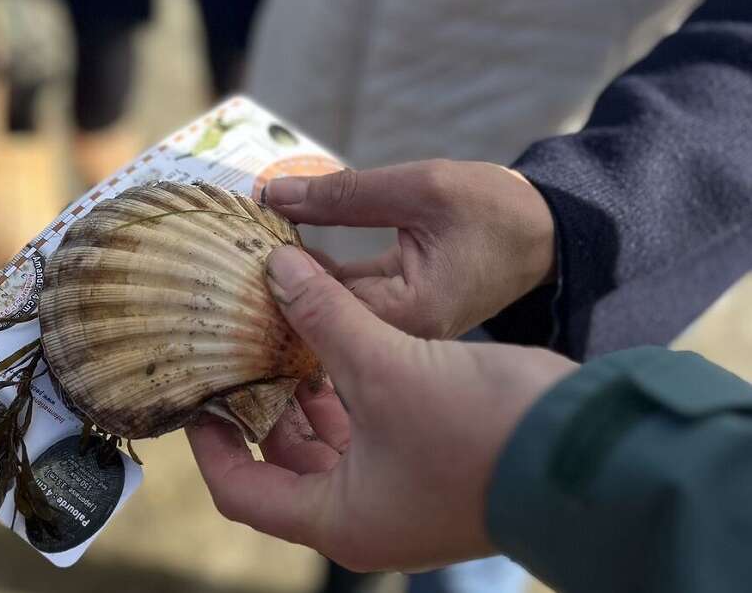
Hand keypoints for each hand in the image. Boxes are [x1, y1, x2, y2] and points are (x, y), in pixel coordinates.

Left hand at [186, 246, 576, 571]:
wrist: (590, 445)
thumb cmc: (484, 428)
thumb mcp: (387, 365)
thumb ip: (325, 316)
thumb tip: (277, 270)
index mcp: (339, 518)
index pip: (242, 492)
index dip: (210, 444)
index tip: (197, 397)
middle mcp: (364, 516)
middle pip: (284, 466)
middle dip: (264, 407)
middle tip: (243, 351)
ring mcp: (399, 495)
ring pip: (329, 447)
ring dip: (307, 395)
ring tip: (287, 336)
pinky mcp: (427, 468)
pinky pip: (367, 435)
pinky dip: (348, 395)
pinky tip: (339, 345)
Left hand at [262, 160, 555, 338]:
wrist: (545, 235)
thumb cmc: (496, 211)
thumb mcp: (422, 188)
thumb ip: (344, 195)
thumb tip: (270, 194)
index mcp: (408, 317)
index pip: (315, 307)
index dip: (270, 274)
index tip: (233, 240)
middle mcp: (398, 344)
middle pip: (313, 322)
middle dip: (272, 282)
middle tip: (226, 243)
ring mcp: (396, 342)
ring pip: (324, 318)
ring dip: (291, 281)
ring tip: (248, 241)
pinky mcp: (394, 329)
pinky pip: (342, 312)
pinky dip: (317, 283)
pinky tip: (287, 251)